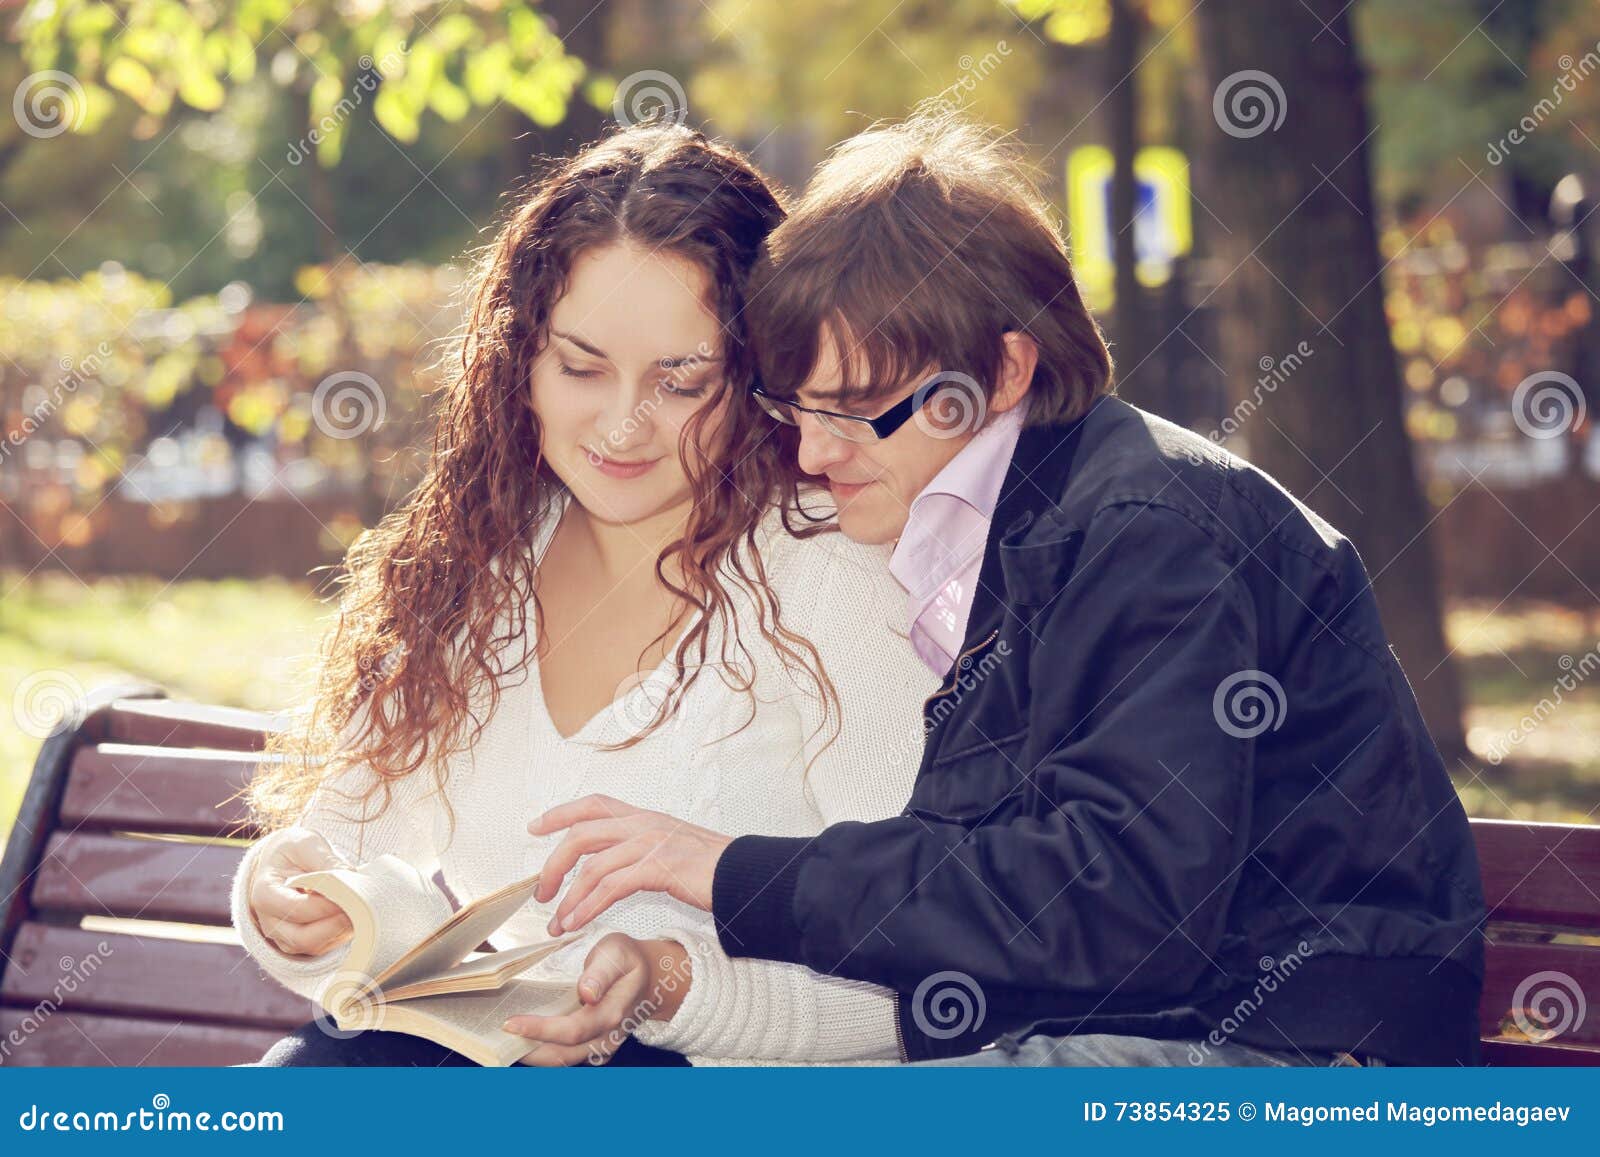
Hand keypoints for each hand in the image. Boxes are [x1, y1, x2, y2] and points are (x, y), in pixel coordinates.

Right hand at [248, 827, 354, 957]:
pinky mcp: (300, 943)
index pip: (296, 909)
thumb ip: (325, 859)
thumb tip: (351, 876)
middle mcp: (269, 921)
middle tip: (361, 909)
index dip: (325, 906)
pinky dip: (340, 935)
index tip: (350, 894)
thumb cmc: (294, 851)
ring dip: (340, 932)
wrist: (285, 861)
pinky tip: (356, 917)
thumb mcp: (306, 844)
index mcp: (264, 894)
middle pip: (302, 938)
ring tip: (362, 912)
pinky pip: (322, 948)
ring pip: (314, 947)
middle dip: (335, 925)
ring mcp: (283, 936)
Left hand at [503, 934, 689, 1065]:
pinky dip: (543, 1052)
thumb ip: (601, 972)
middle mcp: (606, 1037)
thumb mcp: (617, 952)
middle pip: (562, 1055)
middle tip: (497, 1037)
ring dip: (533, 1055)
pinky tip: (524, 1039)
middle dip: (528, 1050)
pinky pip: (565, 1056)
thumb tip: (587, 993)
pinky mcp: (593, 1048)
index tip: (510, 1023)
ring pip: (562, 1061)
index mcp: (612, 1014)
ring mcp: (600, 1046)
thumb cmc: (628, 960)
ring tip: (504, 1042)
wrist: (649, 977)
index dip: (539, 1030)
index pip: (571, 1031)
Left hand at [528, 795, 732, 933]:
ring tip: (557, 923)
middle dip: (554, 864)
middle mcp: (643, 824)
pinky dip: (588, 907)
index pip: (593, 804)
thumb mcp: (671, 844)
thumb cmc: (712, 866)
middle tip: (541, 893)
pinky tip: (579, 923)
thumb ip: (641, 847)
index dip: (560, 813)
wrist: (744, 873)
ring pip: (591, 866)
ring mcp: (650, 844)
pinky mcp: (658, 868)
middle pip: (581, 834)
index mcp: (644, 816)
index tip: (535, 826)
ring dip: (568, 898)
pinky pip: (610, 887)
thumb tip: (613, 862)